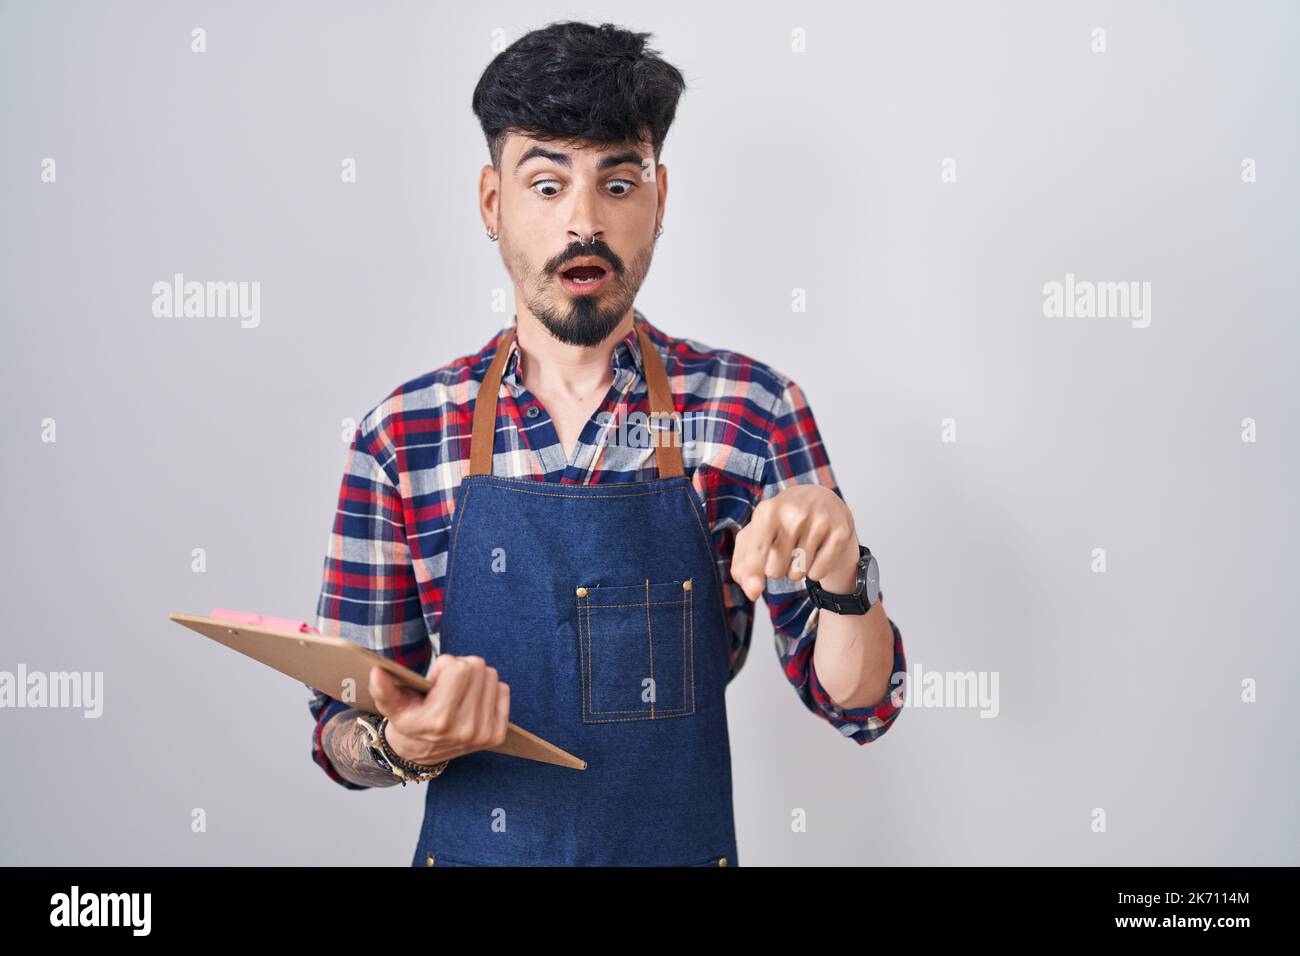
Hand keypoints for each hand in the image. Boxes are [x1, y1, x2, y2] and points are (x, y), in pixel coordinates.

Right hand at [367, 654, 509, 765]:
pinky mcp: (497, 734)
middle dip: (460, 668)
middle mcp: (465, 729)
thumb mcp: (391, 707)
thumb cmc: (409, 723)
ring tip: (458, 692)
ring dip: (475, 678)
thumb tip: (377, 672)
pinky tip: (472, 700)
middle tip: (447, 683)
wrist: (421, 754)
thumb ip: (383, 689)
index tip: (434, 679)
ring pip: (491, 676)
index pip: (459, 668)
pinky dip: (489, 689)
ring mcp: (484, 733)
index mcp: (439, 720)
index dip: (444, 665)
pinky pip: (503, 690)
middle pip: (478, 667)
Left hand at [730, 484, 859, 601]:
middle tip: (786, 548)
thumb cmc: (782, 523)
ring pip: (798, 574)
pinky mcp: (840, 533)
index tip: (753, 590)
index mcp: (768, 510)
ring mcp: (819, 521)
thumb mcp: (756, 535)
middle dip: (777, 568)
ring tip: (801, 547)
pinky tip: (818, 551)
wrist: (823, 501)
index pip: (758, 549)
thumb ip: (743, 564)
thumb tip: (751, 592)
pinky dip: (815, 570)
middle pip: (775, 571)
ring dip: (796, 569)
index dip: (753, 572)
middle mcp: (794, 512)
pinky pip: (818, 573)